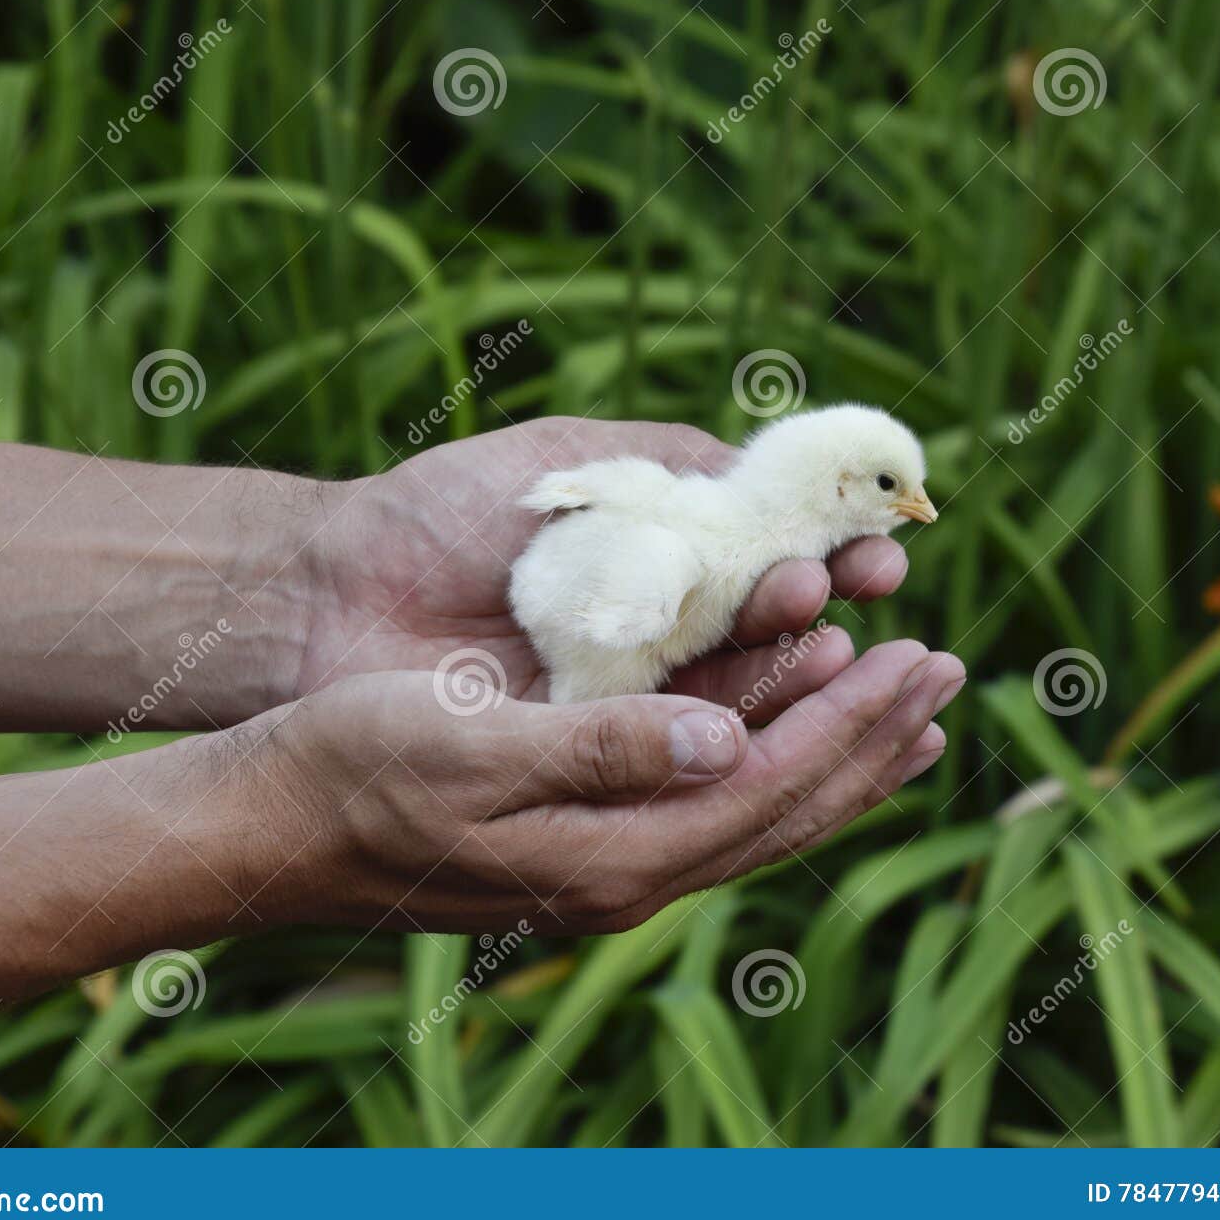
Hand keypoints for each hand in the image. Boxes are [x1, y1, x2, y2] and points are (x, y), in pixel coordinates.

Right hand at [233, 642, 963, 933]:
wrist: (272, 825)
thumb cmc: (354, 767)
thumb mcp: (471, 745)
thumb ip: (603, 749)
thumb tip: (731, 740)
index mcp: (611, 855)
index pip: (769, 787)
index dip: (851, 724)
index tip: (920, 659)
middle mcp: (626, 876)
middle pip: (785, 811)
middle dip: (872, 742)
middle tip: (948, 676)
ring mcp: (606, 868)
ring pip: (756, 817)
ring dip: (836, 760)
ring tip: (906, 718)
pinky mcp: (582, 844)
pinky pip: (709, 809)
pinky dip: (771, 768)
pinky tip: (786, 738)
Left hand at [295, 418, 912, 721]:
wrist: (333, 585)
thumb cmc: (446, 511)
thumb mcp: (577, 464)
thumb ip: (680, 469)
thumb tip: (788, 476)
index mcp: (664, 564)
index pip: (776, 571)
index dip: (834, 562)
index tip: (882, 550)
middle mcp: (659, 640)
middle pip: (774, 642)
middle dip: (836, 621)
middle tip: (885, 602)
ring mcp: (626, 703)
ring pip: (738, 702)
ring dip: (800, 677)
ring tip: (846, 646)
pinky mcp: (588, 755)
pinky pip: (676, 753)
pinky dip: (732, 734)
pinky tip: (780, 708)